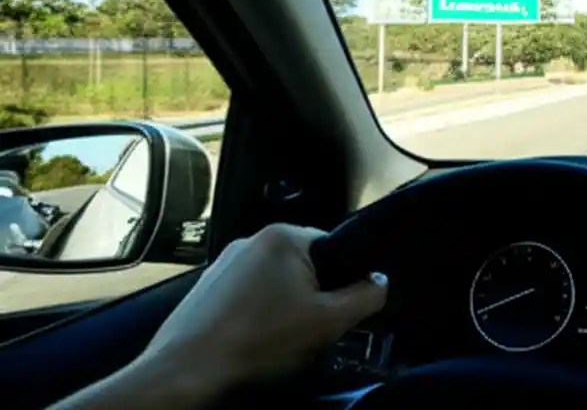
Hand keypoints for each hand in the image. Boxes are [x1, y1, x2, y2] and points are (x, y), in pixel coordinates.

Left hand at [135, 224, 387, 402]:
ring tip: (279, 339)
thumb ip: (365, 296)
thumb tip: (380, 281)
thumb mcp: (328, 322)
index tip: (339, 311)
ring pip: (276, 283)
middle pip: (305, 266)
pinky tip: (254, 340)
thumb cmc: (260, 340)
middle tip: (311, 329)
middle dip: (313, 296)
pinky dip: (257, 314)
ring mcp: (223, 262)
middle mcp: (251, 239)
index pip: (334, 248)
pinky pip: (248, 295)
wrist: (187, 370)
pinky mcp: (205, 287)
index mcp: (284, 236)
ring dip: (285, 307)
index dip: (344, 282)